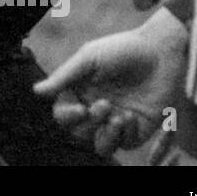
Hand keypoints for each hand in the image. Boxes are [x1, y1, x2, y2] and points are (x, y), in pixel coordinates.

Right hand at [33, 6, 187, 157]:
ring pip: (101, 146)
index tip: (80, 109)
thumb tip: (36, 91)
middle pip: (79, 134)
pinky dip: (126, 134)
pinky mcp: (139, 129)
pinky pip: (126, 144)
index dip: (67, 117)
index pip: (63, 115)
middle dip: (90, 123)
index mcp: (79, 93)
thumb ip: (64, 76)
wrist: (161, 51)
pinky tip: (132, 115)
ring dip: (106, 136)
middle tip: (105, 104)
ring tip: (118, 116)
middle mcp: (95, 109)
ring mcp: (116, 120)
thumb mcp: (89, 58)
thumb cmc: (122, 49)